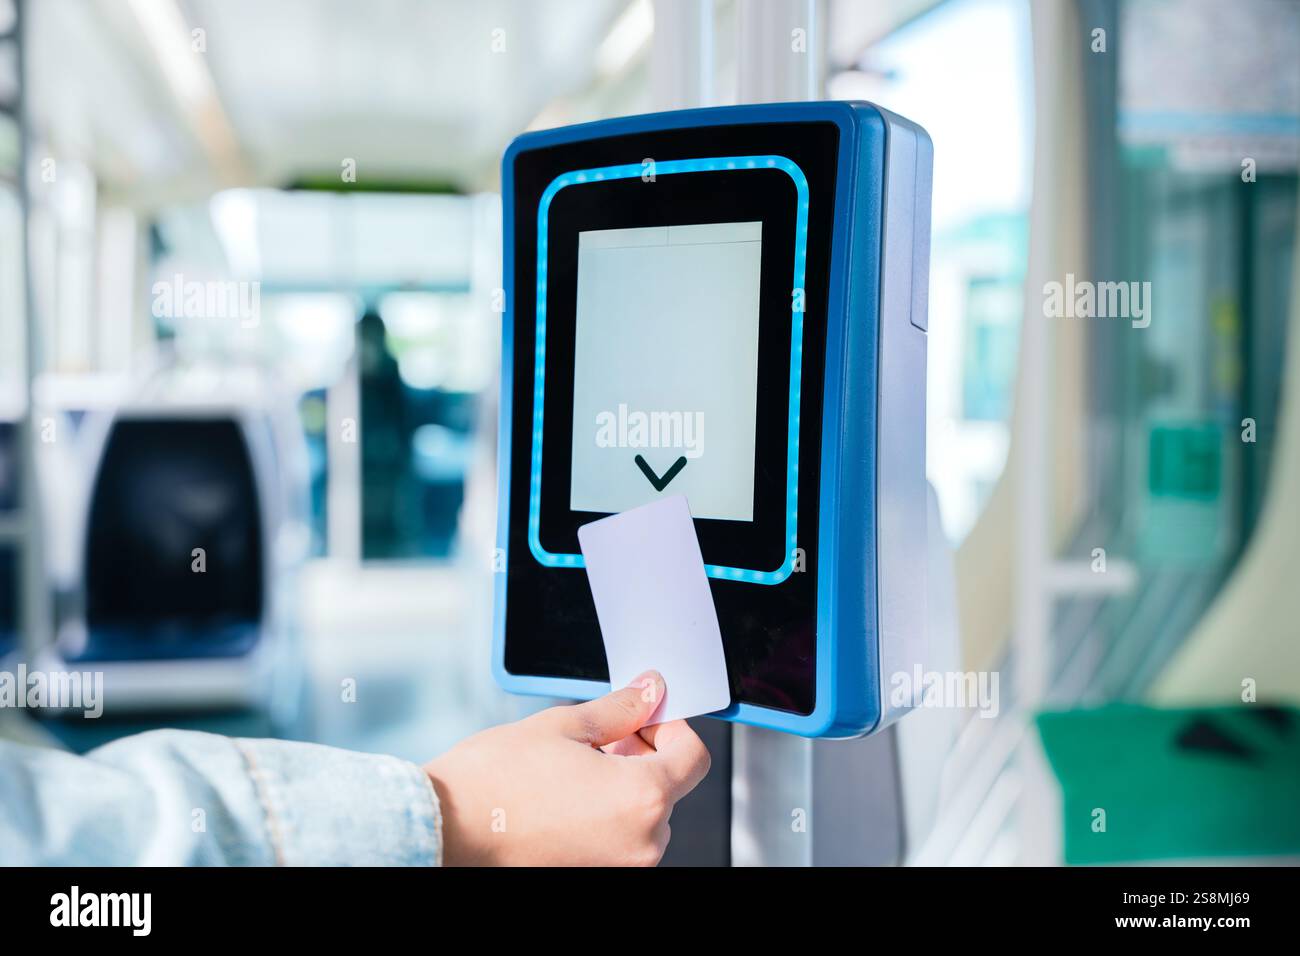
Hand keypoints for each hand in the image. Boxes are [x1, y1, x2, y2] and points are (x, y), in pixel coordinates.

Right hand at [424, 671, 709, 865]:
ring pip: (645, 817)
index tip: (647, 717)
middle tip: (605, 737)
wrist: (445, 830)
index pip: (694, 757)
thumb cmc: (494, 783)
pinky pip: (620, 842)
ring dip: (623, 787)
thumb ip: (620, 710)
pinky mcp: (595, 880)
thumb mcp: (564, 725)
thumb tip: (649, 693)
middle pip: (670, 788)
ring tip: (576, 768)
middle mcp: (642, 843)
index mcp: (642, 798)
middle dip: (644, 755)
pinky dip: (605, 817)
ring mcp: (620, 869)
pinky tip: (567, 797)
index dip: (673, 728)